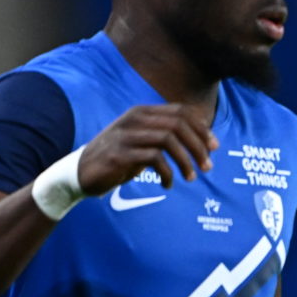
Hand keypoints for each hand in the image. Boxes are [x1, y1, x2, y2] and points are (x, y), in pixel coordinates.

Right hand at [77, 104, 216, 193]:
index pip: (181, 111)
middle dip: (198, 146)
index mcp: (142, 112)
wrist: (82, 172)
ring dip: (186, 161)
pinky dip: (167, 174)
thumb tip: (205, 140)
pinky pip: (154, 159)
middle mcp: (134, 119)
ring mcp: (126, 135)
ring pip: (168, 140)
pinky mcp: (120, 154)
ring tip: (191, 177)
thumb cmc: (120, 157)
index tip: (214, 147)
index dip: (202, 128)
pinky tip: (167, 184)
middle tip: (207, 166)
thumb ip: (166, 135)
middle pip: (178, 125)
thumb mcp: (144, 141)